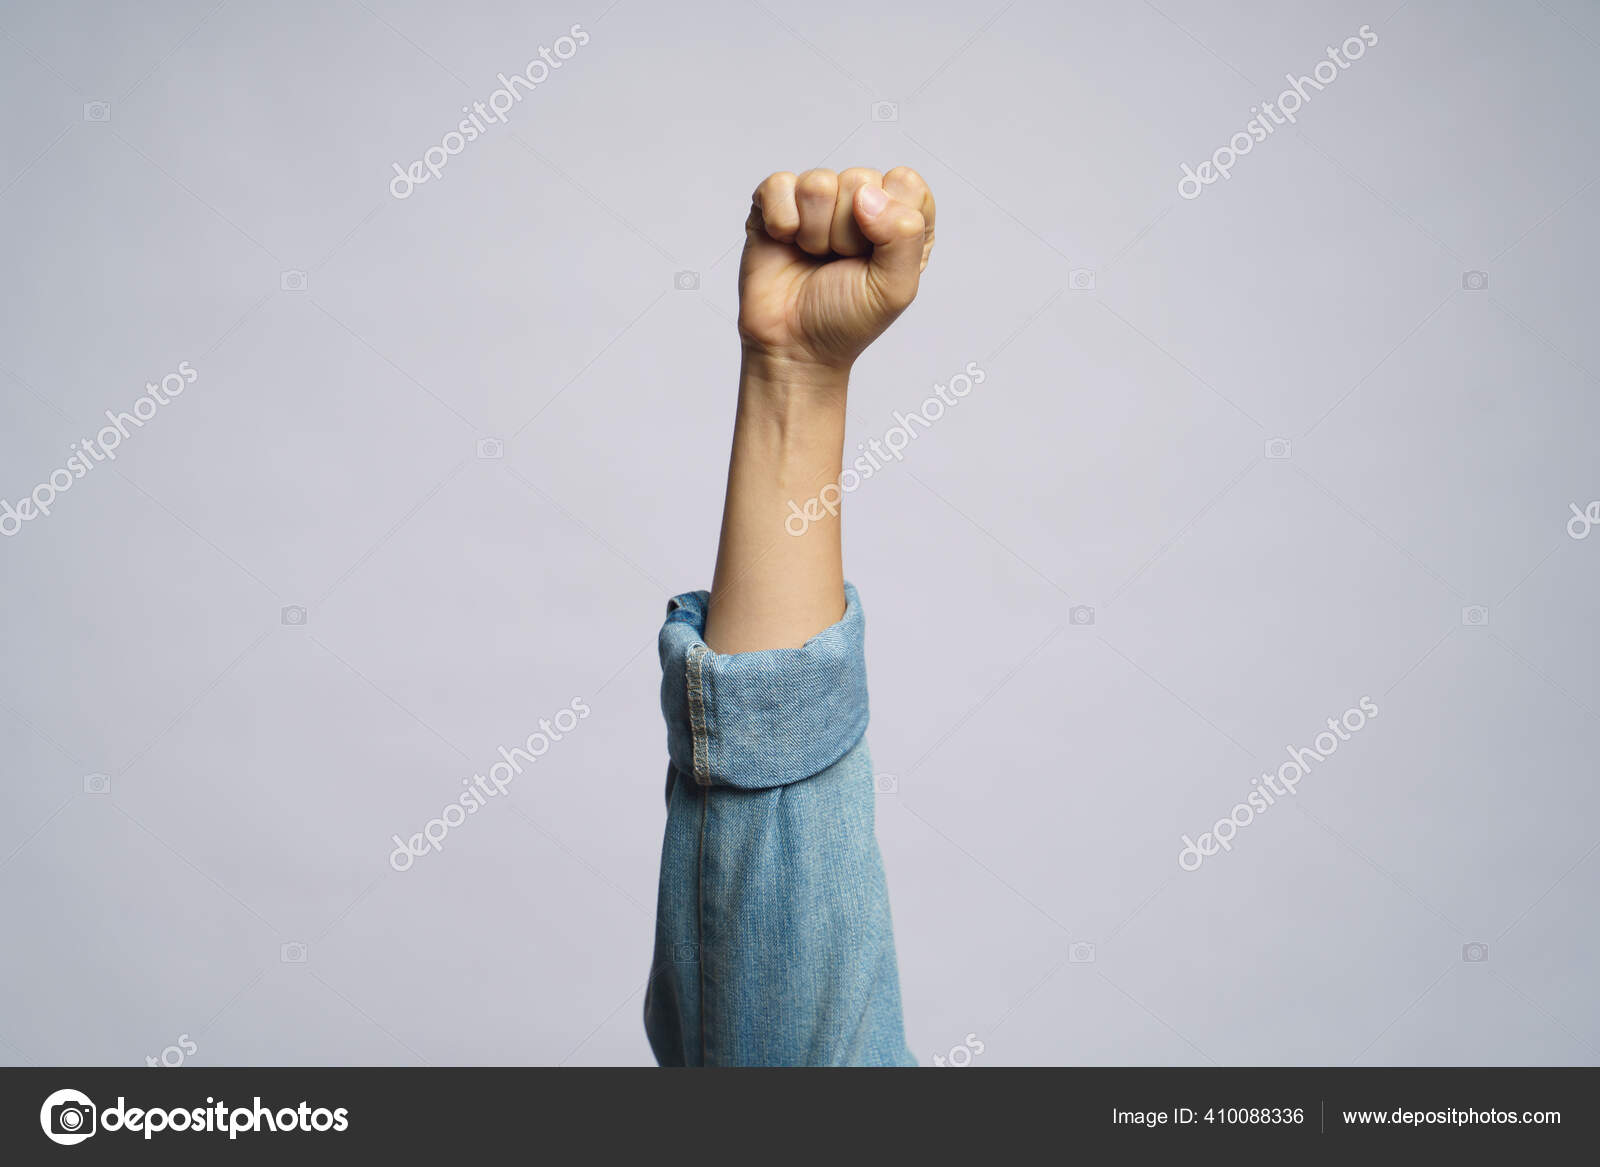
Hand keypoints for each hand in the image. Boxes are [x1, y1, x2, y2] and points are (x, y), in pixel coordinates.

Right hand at [737, 167, 935, 372]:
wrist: (794, 346)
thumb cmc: (846, 319)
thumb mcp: (895, 288)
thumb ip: (904, 236)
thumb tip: (867, 194)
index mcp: (898, 217)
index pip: (905, 183)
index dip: (889, 220)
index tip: (875, 257)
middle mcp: (860, 202)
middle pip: (859, 180)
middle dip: (847, 233)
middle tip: (839, 262)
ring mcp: (816, 200)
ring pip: (818, 183)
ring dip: (814, 233)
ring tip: (813, 256)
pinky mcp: (776, 202)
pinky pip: (779, 185)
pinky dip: (782, 222)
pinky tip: (786, 243)